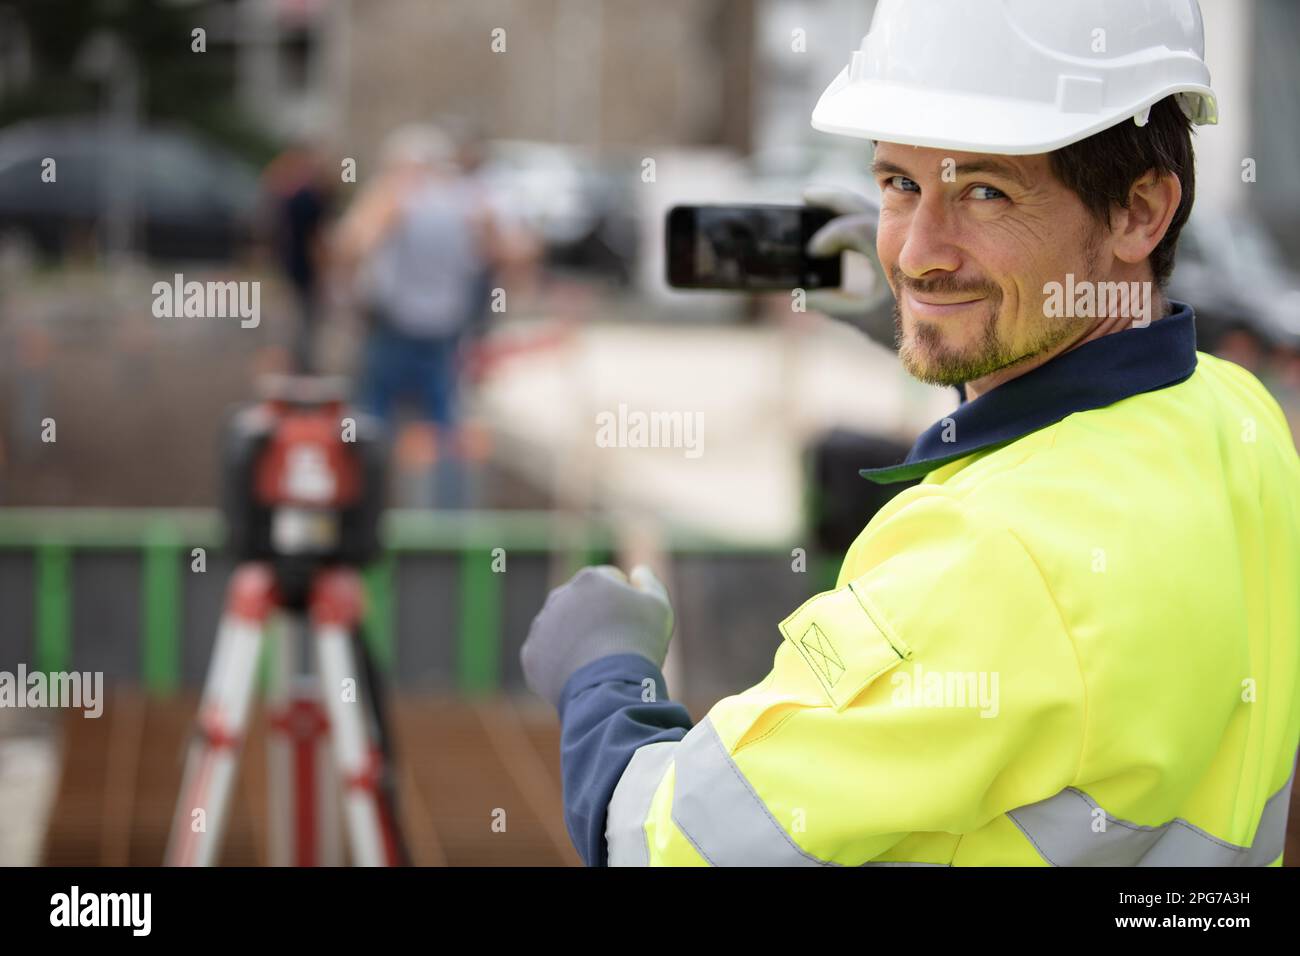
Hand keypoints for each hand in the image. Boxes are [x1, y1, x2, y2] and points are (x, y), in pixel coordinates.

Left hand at [521, 565, 674, 707]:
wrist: (610, 685)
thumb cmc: (639, 643)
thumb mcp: (658, 607)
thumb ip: (649, 583)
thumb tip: (636, 573)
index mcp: (589, 579)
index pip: (610, 581)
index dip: (627, 600)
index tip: (634, 623)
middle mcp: (559, 596)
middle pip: (582, 603)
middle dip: (596, 617)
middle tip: (616, 644)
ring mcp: (541, 626)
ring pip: (561, 628)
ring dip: (575, 639)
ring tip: (597, 663)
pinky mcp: (531, 655)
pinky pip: (548, 656)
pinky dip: (561, 664)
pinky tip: (580, 675)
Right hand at [803, 185, 896, 349]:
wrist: (951, 325)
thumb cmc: (911, 324)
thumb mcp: (866, 315)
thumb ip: (834, 304)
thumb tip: (804, 296)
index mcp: (892, 246)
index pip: (852, 227)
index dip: (828, 238)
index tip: (813, 253)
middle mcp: (899, 233)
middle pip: (860, 205)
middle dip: (832, 200)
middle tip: (807, 196)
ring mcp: (902, 235)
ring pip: (870, 209)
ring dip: (845, 205)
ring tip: (819, 202)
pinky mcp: (905, 243)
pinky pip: (877, 222)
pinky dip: (857, 220)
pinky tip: (843, 229)